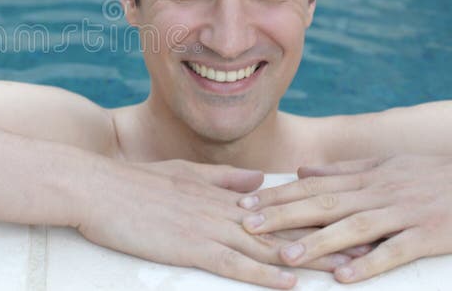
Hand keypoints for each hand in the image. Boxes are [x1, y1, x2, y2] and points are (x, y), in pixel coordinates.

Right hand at [76, 159, 352, 288]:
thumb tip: (257, 182)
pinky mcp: (190, 246)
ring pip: (265, 245)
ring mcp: (206, 226)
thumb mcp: (181, 174)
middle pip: (279, 226)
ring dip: (305, 257)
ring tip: (341, 268)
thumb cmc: (131, 184)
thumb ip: (220, 178)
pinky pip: (234, 263)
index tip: (340, 222)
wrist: (96, 187)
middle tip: (357, 249)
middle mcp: (220, 207)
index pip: (272, 206)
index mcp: (218, 191)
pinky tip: (289, 280)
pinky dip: (264, 273)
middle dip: (320, 239)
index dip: (308, 217)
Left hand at [237, 154, 451, 282]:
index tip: (245, 204)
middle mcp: (378, 192)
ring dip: (317, 242)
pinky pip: (394, 251)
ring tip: (285, 255)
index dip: (277, 195)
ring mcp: (403, 213)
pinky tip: (343, 277)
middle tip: (249, 226)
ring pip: (353, 226)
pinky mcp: (427, 235)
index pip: (312, 185)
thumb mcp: (385, 165)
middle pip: (323, 203)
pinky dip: (368, 264)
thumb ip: (343, 170)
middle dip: (283, 215)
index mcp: (366, 176)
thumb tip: (302, 172)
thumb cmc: (429, 175)